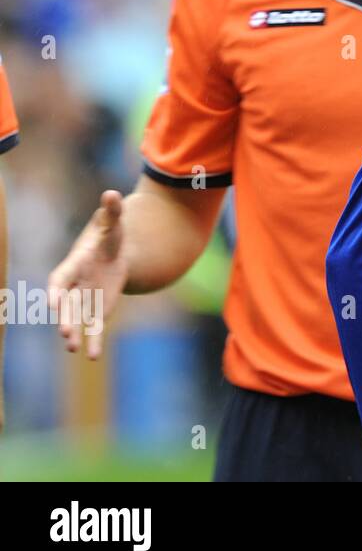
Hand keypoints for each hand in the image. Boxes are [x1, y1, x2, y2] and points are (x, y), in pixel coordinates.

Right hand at [48, 190, 127, 358]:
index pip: (60, 281)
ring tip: (73, 348)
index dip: (57, 292)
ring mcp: (85, 300)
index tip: (54, 303)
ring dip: (74, 333)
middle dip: (65, 319)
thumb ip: (112, 211)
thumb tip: (112, 193)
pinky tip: (92, 357)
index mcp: (73, 266)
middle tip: (65, 333)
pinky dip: (93, 342)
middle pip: (66, 305)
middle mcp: (75, 286)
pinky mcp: (97, 310)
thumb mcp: (113, 223)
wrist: (117, 251)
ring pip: (77, 319)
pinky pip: (93, 328)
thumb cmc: (110, 234)